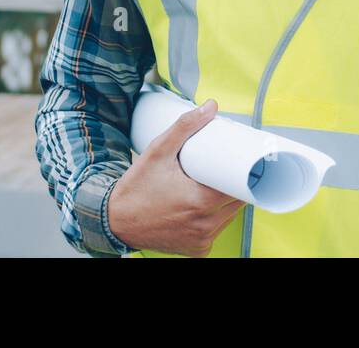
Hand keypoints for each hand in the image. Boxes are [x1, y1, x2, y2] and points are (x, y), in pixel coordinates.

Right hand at [107, 98, 246, 256]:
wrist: (114, 220)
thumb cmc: (136, 188)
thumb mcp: (159, 151)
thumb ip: (185, 126)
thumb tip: (210, 107)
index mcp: (202, 202)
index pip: (240, 188)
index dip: (243, 176)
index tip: (239, 165)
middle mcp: (205, 225)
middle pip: (236, 203)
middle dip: (232, 187)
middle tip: (220, 172)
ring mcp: (201, 240)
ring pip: (228, 218)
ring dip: (224, 204)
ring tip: (209, 187)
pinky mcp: (197, 250)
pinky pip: (215, 233)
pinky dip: (212, 221)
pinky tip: (201, 209)